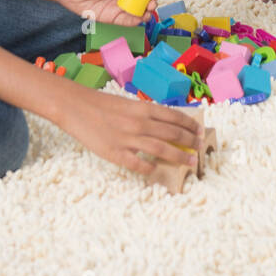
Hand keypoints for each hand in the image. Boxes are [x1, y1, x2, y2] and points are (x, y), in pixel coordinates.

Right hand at [59, 87, 204, 179]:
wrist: (76, 107)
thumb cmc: (101, 104)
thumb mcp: (128, 103)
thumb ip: (146, 113)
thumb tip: (165, 124)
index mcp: (142, 108)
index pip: (173, 116)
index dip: (189, 125)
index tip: (199, 131)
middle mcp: (139, 122)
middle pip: (171, 133)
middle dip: (189, 142)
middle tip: (199, 148)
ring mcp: (127, 138)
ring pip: (160, 149)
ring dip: (178, 156)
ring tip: (189, 162)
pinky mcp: (115, 153)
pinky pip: (137, 164)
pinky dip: (149, 168)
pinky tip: (156, 171)